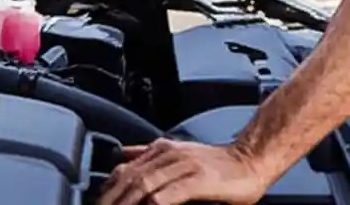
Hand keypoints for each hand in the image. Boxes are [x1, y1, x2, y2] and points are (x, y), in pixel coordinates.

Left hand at [99, 139, 272, 204]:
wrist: (252, 159)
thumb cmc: (218, 164)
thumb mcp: (180, 154)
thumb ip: (150, 156)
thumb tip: (122, 156)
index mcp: (162, 149)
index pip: (124, 168)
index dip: (107, 188)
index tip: (98, 202)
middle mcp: (169, 155)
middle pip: (130, 178)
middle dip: (111, 199)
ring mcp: (184, 167)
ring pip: (145, 185)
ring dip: (126, 203)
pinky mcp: (199, 181)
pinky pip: (169, 194)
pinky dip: (153, 204)